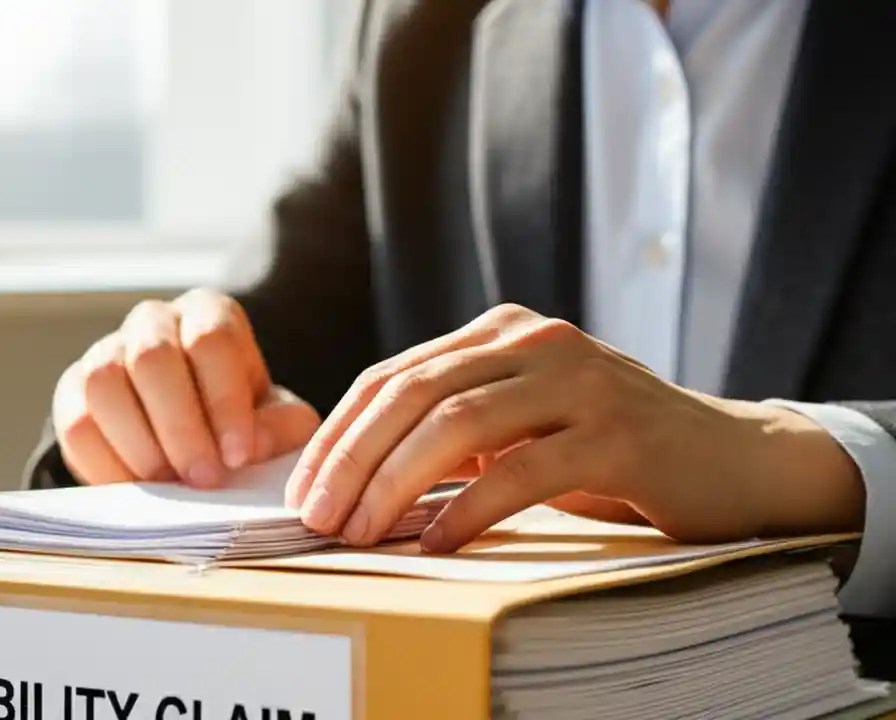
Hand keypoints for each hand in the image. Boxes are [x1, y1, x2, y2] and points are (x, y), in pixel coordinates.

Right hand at [53, 288, 319, 485]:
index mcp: (208, 313)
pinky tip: (137, 490)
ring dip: (139, 443)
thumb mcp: (277, 420)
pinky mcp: (73, 392)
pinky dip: (105, 463)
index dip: (224, 399)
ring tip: (169, 484)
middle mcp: (153, 321)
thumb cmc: (241, 420)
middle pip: (153, 357)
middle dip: (180, 426)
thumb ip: (279, 428)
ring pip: (104, 383)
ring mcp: (106, 351)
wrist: (195, 434)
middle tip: (204, 478)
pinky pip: (76, 423)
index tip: (239, 456)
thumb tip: (250, 444)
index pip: (211, 339)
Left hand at [285, 304, 864, 550]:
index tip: (304, 487)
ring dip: (395, 484)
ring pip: (458, 425)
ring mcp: (579, 381)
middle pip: (413, 394)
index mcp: (500, 332)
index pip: (394, 375)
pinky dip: (469, 510)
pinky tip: (437, 541)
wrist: (729, 456)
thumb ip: (453, 427)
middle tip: (317, 517)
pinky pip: (522, 472)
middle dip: (352, 459)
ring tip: (361, 532)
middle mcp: (534, 341)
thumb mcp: (521, 422)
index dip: (339, 433)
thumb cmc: (607, 447)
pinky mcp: (618, 434)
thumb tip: (356, 474)